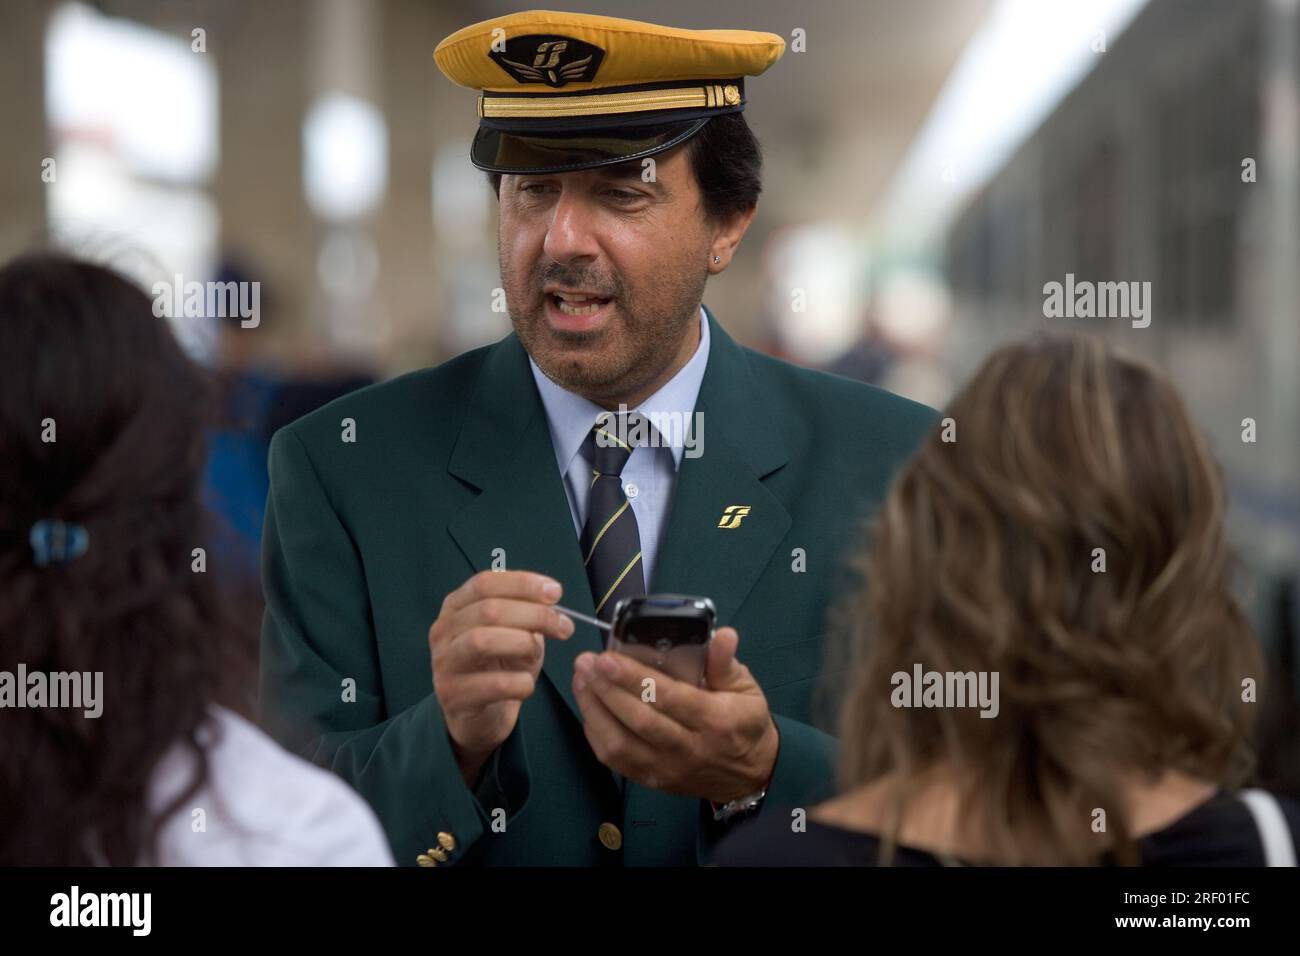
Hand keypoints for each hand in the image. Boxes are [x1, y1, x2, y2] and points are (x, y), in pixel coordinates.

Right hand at [429, 570, 573, 786]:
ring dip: (522, 644)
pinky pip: (492, 684)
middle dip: (534, 614)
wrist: (480, 716)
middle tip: (564, 627)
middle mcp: (443, 631)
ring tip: (536, 655)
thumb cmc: (499, 666)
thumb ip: (527, 612)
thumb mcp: (514, 632)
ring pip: (482, 641)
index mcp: (456, 606)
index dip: (522, 583)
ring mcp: (444, 664)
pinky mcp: (453, 696)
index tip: (555, 592)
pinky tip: (527, 685)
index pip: (485, 583)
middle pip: (488, 610)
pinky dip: (519, 682)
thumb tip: (551, 597)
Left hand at [571, 627, 778, 803]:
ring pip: (620, 744)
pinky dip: (596, 731)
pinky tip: (590, 705)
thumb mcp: (746, 687)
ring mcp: (666, 768)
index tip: (607, 658)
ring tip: (581, 679)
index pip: (669, 698)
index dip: (635, 679)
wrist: (748, 775)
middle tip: (586, 662)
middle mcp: (688, 748)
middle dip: (606, 689)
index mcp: (715, 721)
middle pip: (639, 720)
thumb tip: (723, 635)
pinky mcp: (651, 779)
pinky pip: (615, 759)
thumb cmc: (743, 723)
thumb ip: (726, 662)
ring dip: (594, 710)